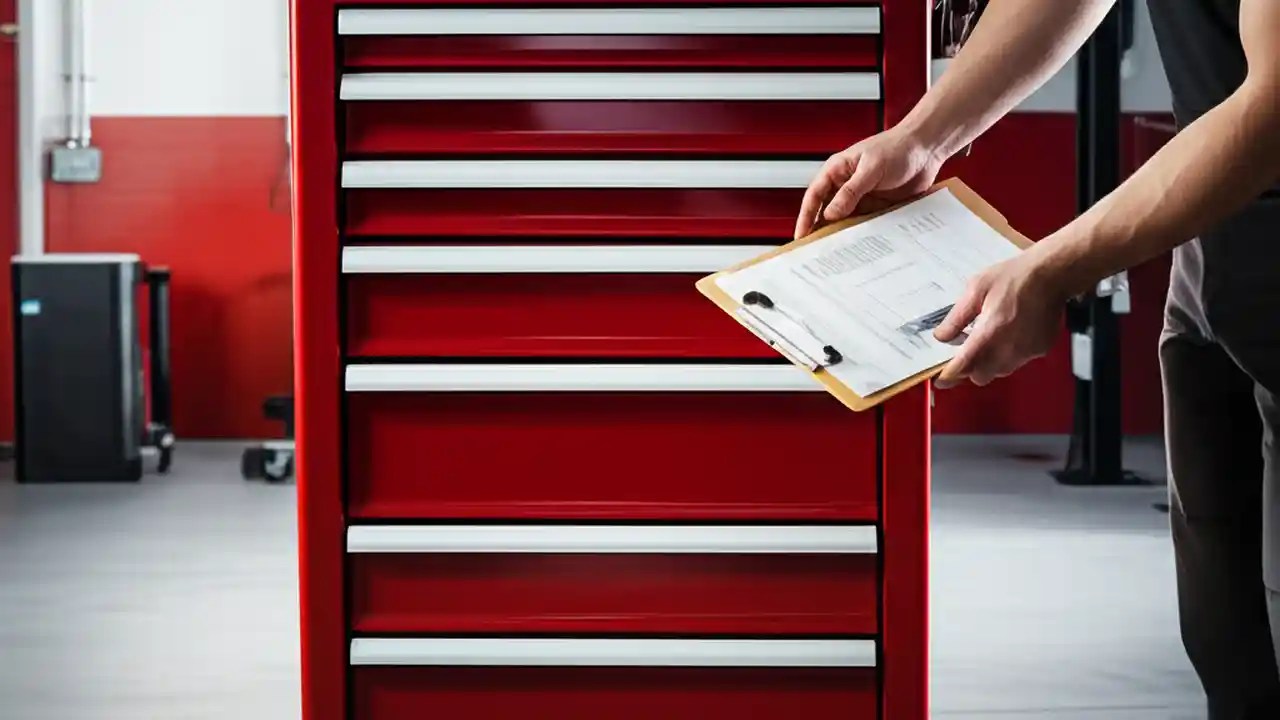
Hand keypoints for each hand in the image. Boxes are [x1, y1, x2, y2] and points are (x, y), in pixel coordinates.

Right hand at [794, 127, 944, 238]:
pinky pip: (865, 225)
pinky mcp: (877, 208)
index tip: (801, 236)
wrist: (927, 150)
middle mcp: (846, 186)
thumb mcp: (871, 169)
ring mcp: (861, 198)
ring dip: (841, 236)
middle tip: (814, 252)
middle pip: (826, 212)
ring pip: (845, 221)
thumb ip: (851, 192)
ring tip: (837, 255)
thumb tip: (830, 213)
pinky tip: (860, 247)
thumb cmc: (898, 148)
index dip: (806, 217)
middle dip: (820, 231)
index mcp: (838, 171)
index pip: (814, 196)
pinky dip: (861, 236)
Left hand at [932, 251, 1067, 387]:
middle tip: (966, 354)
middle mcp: (1010, 347)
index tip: (941, 380)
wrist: (1052, 273)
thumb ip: (956, 317)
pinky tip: (1010, 334)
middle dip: (971, 369)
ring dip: (990, 363)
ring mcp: (1028, 351)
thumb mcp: (976, 289)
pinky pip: (1019, 362)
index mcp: (990, 330)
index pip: (965, 364)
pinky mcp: (1040, 350)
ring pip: (1000, 372)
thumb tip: (942, 337)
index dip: (950, 375)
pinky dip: (1010, 355)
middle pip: (982, 376)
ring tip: (990, 339)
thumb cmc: (1014, 277)